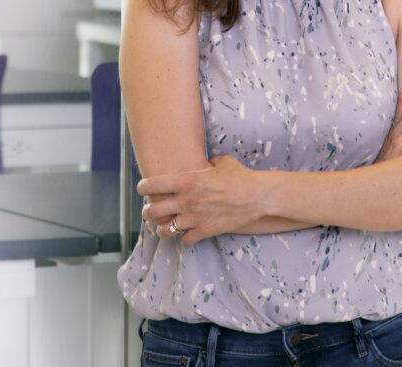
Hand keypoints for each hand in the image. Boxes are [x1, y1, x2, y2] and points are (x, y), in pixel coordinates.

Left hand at [138, 156, 262, 244]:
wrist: (258, 196)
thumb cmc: (241, 177)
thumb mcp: (222, 162)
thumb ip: (209, 162)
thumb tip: (207, 161)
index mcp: (187, 181)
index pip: (152, 184)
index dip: (143, 187)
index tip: (142, 189)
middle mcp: (187, 200)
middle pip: (153, 210)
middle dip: (148, 212)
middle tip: (149, 211)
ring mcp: (195, 217)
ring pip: (165, 230)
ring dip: (163, 228)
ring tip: (164, 227)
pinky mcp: (206, 231)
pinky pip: (186, 240)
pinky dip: (185, 238)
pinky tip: (188, 234)